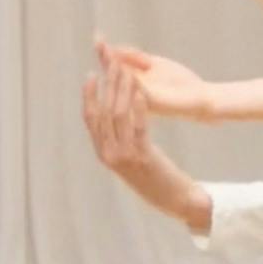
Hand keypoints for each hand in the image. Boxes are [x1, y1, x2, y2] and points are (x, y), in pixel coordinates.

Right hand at [81, 57, 211, 227]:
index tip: (90, 75)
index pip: (91, 120)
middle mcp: (109, 155)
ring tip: (126, 71)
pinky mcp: (143, 157)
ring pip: (119, 117)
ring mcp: (124, 157)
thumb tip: (115, 118)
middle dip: (107, 86)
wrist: (173, 199)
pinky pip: (138, 128)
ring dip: (122, 90)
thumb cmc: (154, 177)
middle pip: (104, 113)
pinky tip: (140, 92)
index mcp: (104, 154)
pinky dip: (138, 108)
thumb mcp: (130, 159)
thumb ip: (120, 142)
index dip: (89, 96)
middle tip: (111, 64)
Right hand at [96, 36, 215, 121]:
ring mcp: (141, 101)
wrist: (202, 98)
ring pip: (123, 86)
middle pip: (113, 76)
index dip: (105, 53)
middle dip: (106, 58)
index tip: (97, 38)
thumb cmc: (179, 82)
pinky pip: (139, 92)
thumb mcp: (154, 64)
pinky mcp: (155, 104)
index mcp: (131, 85)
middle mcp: (132, 95)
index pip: (113, 68)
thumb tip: (114, 48)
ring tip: (108, 52)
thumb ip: (135, 57)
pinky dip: (132, 81)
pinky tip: (126, 69)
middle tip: (99, 43)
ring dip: (115, 69)